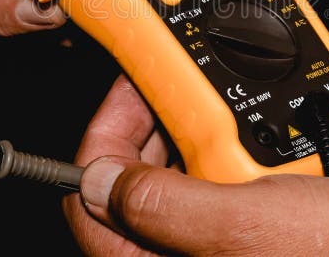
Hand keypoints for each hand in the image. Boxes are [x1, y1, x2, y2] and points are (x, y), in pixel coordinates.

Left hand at [65, 74, 328, 255]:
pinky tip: (231, 137)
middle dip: (140, 135)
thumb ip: (156, 203)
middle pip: (122, 195)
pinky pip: (197, 196)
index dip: (100, 143)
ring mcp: (207, 254)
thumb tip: (94, 179)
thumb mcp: (239, 220)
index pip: (89, 209)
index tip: (128, 95)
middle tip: (165, 89)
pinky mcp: (235, 244)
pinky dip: (205, 159)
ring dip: (174, 143)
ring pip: (160, 192)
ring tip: (200, 107)